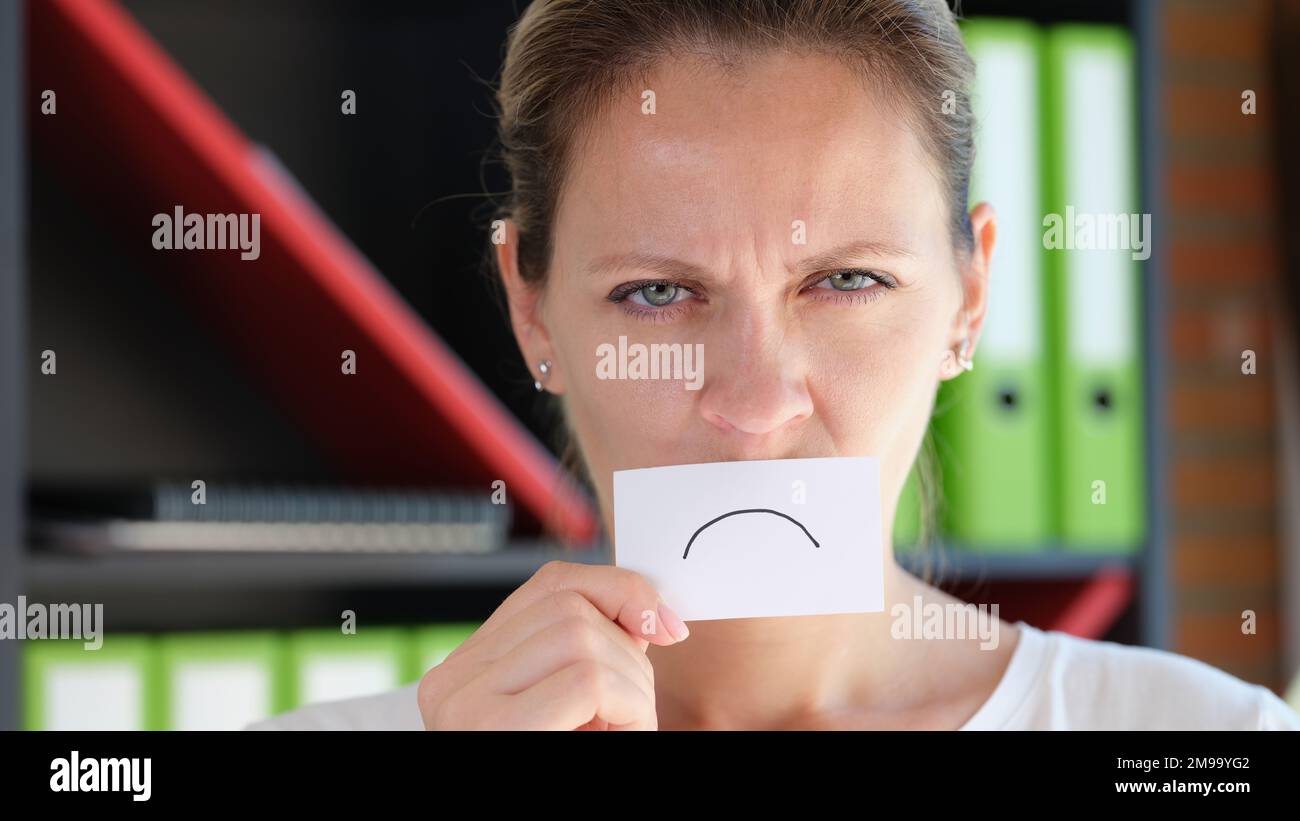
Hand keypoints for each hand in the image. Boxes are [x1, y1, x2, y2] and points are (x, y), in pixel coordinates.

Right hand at [417, 560, 689, 729]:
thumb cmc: (567, 761)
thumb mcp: (579, 707)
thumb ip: (593, 650)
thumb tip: (653, 610)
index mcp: (467, 669)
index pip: (551, 585)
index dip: (620, 590)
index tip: (666, 626)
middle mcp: (451, 682)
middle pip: (568, 608)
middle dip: (628, 650)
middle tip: (634, 708)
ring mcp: (462, 705)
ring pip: (581, 637)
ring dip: (632, 684)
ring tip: (620, 728)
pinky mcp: (489, 728)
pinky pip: (587, 679)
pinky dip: (628, 706)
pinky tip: (619, 736)